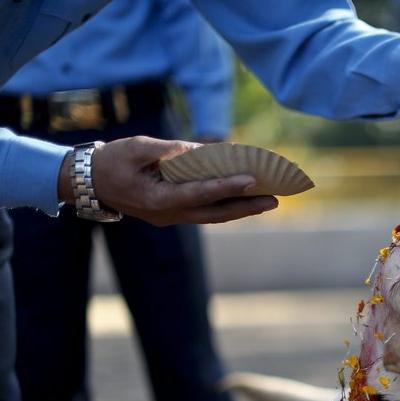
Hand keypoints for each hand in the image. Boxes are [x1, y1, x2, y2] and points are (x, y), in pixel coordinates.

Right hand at [59, 137, 277, 225]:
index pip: (200, 193)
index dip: (228, 186)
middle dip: (247, 206)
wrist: (87, 183)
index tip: (253, 180)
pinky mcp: (173, 214)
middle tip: (276, 199)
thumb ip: (171, 150)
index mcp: (158, 199)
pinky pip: (205, 211)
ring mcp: (171, 218)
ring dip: (242, 209)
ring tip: (269, 201)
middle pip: (216, 213)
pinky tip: (245, 198)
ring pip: (213, 216)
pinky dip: (226, 205)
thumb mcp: (138, 147)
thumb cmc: (111, 160)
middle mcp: (168, 214)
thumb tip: (204, 151)